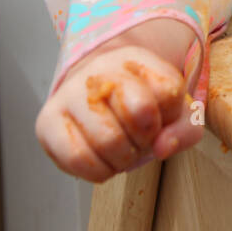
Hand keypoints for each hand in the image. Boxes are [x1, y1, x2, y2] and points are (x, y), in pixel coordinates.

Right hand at [35, 19, 202, 182]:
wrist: (94, 101)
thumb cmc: (140, 108)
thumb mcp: (175, 112)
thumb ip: (185, 129)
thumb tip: (162, 147)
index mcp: (134, 58)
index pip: (168, 89)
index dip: (171, 114)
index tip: (160, 116)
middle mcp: (98, 69)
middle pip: (140, 112)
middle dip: (148, 138)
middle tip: (140, 140)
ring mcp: (69, 93)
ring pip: (108, 139)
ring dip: (124, 159)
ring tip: (122, 152)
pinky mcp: (46, 122)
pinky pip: (77, 158)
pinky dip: (99, 172)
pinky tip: (104, 163)